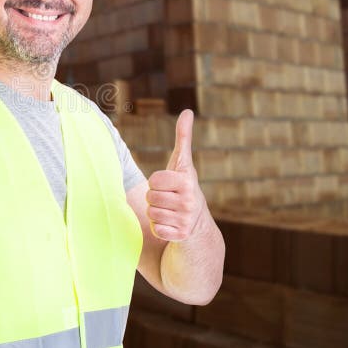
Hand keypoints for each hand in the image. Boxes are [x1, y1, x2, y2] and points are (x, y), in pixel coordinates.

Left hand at [145, 109, 204, 241]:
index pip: (153, 180)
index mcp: (187, 182)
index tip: (168, 184)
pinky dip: (159, 228)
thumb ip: (183, 137)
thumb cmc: (183, 186)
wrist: (197, 221)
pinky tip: (170, 224)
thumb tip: (187, 111)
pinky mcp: (180, 236)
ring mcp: (186, 220)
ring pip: (151, 213)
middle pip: (150, 197)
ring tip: (169, 211)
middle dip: (155, 198)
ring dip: (156, 212)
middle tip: (168, 199)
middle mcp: (189, 202)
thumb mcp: (182, 162)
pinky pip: (156, 229)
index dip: (156, 182)